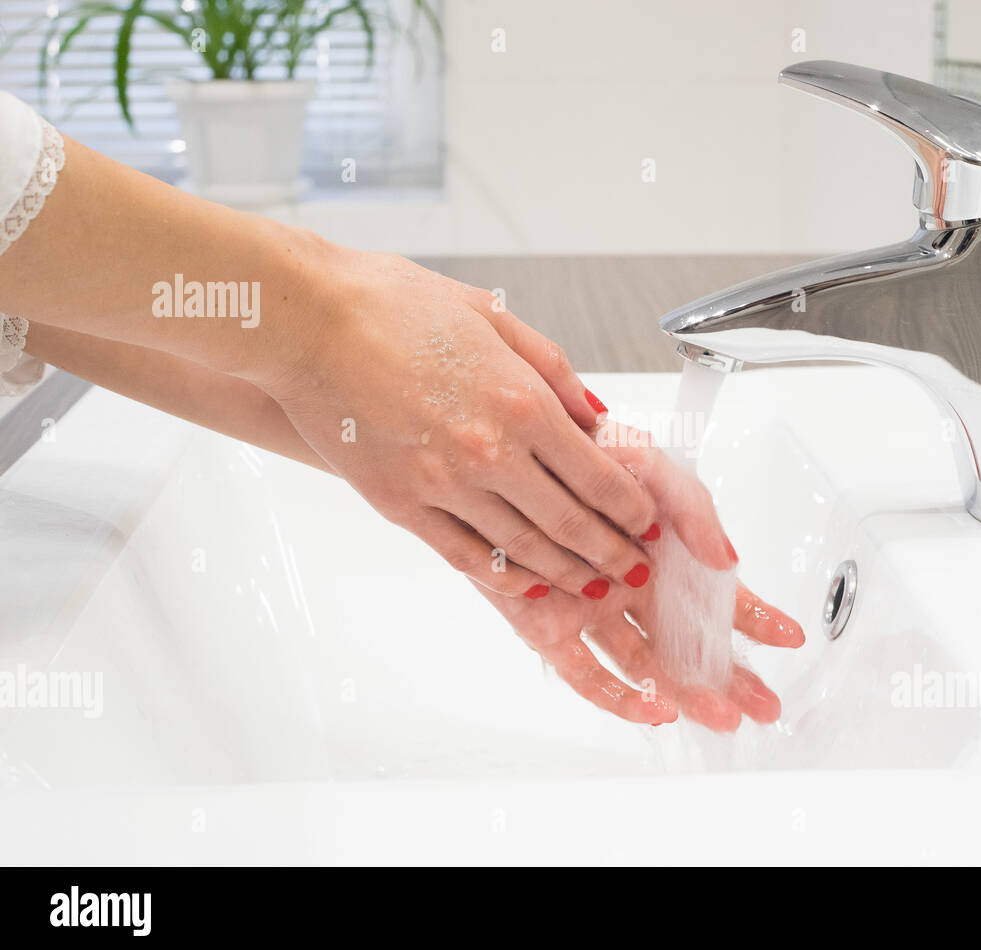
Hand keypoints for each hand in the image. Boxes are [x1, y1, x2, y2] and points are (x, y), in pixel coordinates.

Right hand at [261, 251, 657, 599]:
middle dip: (613, 553)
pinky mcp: (401, 505)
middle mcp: (491, 452)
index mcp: (521, 401)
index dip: (631, 510)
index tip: (647, 524)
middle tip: (635, 571)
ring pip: (523, 548)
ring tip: (595, 586)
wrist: (307, 320)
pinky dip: (504, 576)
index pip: (599, 476)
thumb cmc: (393, 305)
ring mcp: (444, 485)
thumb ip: (552, 371)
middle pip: (571, 523)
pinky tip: (528, 582)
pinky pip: (465, 556)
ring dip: (567, 572)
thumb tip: (594, 414)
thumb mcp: (493, 318)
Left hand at [472, 426, 804, 730]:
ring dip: (687, 693)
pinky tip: (656, 710)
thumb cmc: (582, 450)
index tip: (789, 638)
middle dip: (730, 676)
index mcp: (660, 553)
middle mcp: (630, 587)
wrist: (511, 453)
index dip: (755, 618)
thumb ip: (693, 509)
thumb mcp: (649, 464)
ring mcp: (592, 612)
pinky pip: (588, 674)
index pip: (717, 596)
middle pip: (688, 643)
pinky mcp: (549, 630)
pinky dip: (622, 696)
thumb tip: (728, 559)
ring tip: (721, 716)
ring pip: (646, 664)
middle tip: (764, 704)